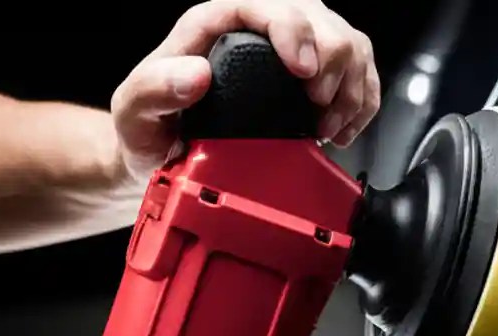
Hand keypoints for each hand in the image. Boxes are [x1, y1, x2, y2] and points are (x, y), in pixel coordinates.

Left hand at [112, 0, 379, 178]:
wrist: (166, 157)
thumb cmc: (151, 130)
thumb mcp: (135, 113)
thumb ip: (155, 89)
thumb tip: (196, 73)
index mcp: (216, 24)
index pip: (267, 2)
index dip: (294, 30)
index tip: (304, 70)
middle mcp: (257, 28)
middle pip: (317, 16)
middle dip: (332, 62)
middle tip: (318, 107)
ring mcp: (290, 51)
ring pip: (346, 41)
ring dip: (352, 84)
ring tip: (330, 124)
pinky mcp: (314, 77)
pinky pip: (358, 70)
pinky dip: (362, 99)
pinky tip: (343, 127)